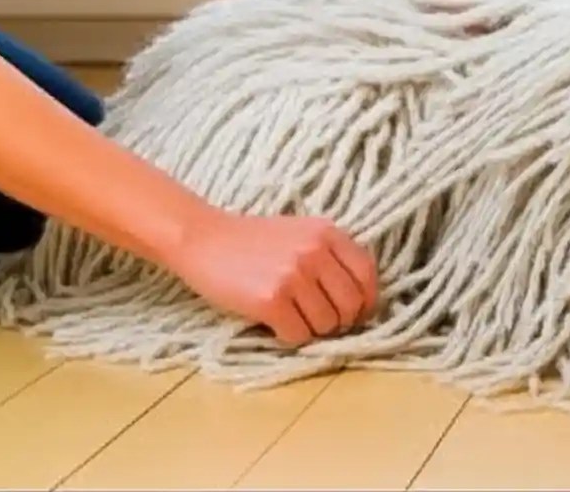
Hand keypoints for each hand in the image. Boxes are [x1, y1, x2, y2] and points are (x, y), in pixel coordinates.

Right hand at [166, 211, 378, 345]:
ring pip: (326, 324)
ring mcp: (294, 275)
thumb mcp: (300, 233)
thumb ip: (330, 255)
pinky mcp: (271, 299)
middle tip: (321, 322)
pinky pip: (299, 335)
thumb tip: (360, 298)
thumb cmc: (252, 241)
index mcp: (327, 233)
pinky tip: (275, 323)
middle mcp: (315, 252)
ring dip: (312, 330)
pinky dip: (289, 337)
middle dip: (340, 321)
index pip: (367, 274)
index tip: (357, 314)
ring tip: (292, 317)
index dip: (367, 300)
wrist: (202, 239)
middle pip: (351, 305)